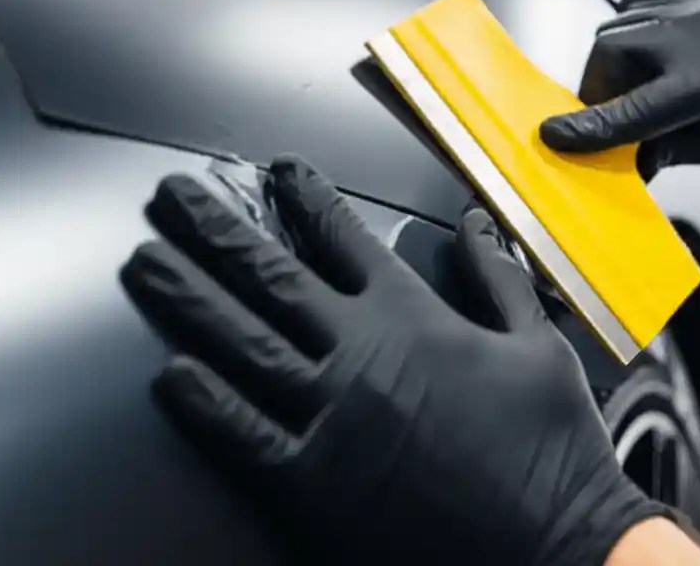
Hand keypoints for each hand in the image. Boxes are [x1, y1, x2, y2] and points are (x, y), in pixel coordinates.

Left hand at [120, 155, 668, 564]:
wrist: (555, 549)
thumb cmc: (552, 451)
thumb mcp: (539, 346)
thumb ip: (497, 279)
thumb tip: (477, 228)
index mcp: (415, 317)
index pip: (344, 237)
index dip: (304, 196)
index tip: (276, 172)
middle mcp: (364, 356)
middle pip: (268, 275)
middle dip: (212, 228)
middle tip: (172, 197)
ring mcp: (333, 418)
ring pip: (240, 343)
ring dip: (185, 297)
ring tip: (144, 264)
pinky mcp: (314, 486)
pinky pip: (243, 435)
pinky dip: (203, 404)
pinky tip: (170, 376)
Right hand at [540, 0, 699, 171]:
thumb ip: (689, 148)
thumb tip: (632, 158)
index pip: (642, 107)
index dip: (592, 129)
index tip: (550, 138)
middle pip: (615, 55)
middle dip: (599, 98)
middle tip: (614, 134)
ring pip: (618, 27)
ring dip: (611, 69)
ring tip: (633, 100)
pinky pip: (637, 1)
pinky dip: (626, 31)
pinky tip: (643, 59)